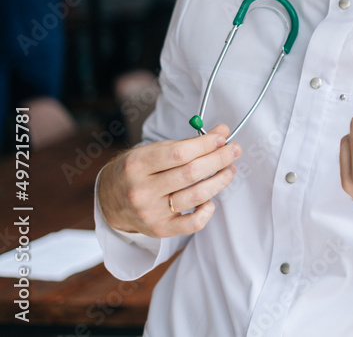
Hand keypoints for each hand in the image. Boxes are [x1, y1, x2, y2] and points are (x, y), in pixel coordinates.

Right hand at [97, 124, 241, 237]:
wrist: (109, 200)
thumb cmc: (137, 170)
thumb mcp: (153, 150)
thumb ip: (187, 143)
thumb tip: (222, 132)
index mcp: (137, 165)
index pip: (180, 153)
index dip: (206, 144)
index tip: (222, 137)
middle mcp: (141, 190)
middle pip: (191, 173)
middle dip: (219, 159)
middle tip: (234, 150)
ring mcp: (151, 213)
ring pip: (197, 196)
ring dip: (221, 180)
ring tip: (230, 169)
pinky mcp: (160, 230)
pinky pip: (194, 223)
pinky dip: (208, 209)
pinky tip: (210, 198)